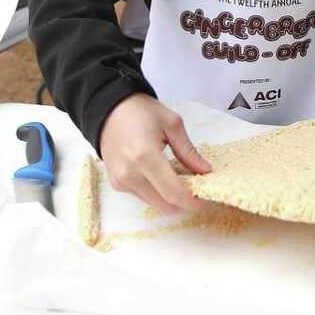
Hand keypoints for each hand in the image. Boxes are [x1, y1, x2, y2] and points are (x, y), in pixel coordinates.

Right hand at [97, 94, 210, 215]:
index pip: (174, 192)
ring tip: (182, 180)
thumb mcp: (172, 124)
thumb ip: (188, 151)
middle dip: (185, 204)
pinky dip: (158, 193)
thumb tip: (205, 171)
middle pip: (165, 205)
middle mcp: (130, 173)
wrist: (108, 109)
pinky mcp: (117, 184)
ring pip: (155, 204)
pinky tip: (164, 177)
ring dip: (172, 199)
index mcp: (145, 156)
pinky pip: (144, 197)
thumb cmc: (140, 111)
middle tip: (198, 192)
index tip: (206, 199)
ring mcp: (122, 181)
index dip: (193, 201)